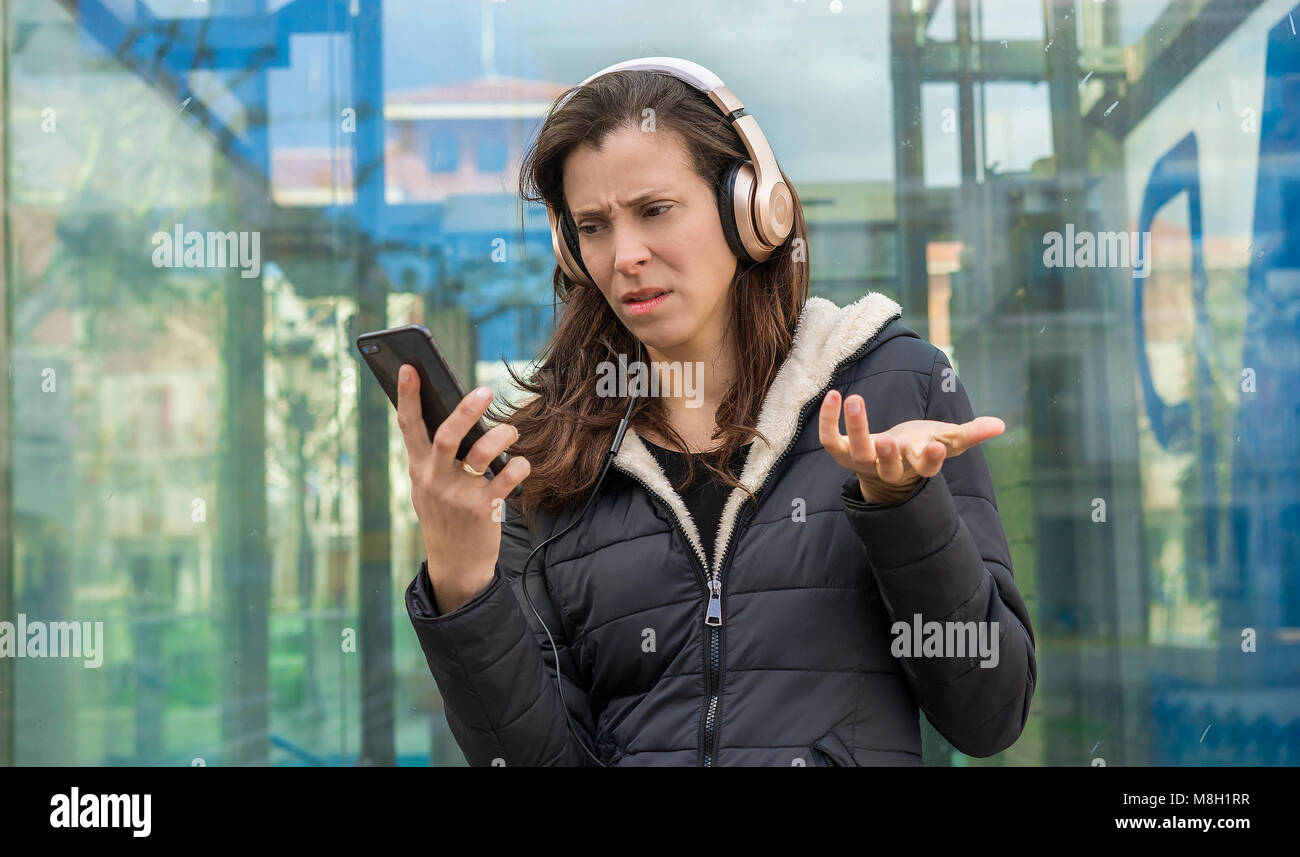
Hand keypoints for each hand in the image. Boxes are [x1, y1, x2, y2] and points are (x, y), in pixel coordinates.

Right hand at [396, 363, 530, 611]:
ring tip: (511, 432)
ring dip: (502, 436)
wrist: (455, 564)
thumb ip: (433, 456)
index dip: (407, 395)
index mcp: (419, 468)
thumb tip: (449, 414)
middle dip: (465, 410)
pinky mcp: (484, 509)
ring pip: (482, 453)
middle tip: (484, 391)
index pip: (409, 426)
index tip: (408, 367)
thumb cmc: (444, 515)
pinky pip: (507, 478)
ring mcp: (459, 495)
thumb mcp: (428, 486)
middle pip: (447, 436)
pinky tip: (522, 465)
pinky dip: (519, 467)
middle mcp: (435, 479)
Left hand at [818, 389, 1004, 504]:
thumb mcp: (947, 440)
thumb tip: (1001, 425)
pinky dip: (828, 419)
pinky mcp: (841, 450)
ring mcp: (862, 460)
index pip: (926, 469)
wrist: (888, 464)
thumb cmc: (921, 448)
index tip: (936, 447)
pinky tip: (833, 395)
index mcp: (916, 465)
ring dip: (855, 427)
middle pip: (887, 467)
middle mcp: (888, 467)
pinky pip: (829, 439)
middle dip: (888, 455)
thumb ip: (971, 433)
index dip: (930, 460)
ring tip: (854, 398)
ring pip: (855, 452)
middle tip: (888, 439)